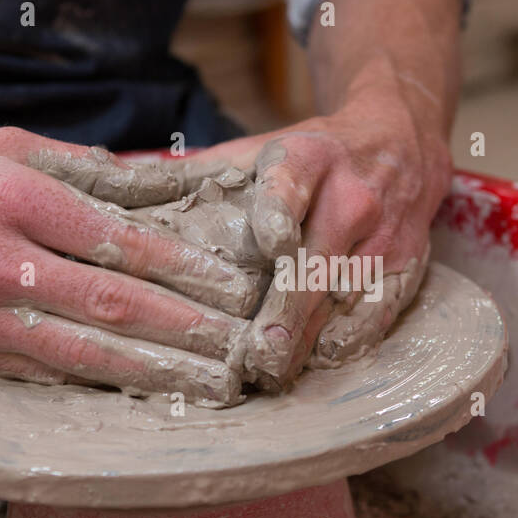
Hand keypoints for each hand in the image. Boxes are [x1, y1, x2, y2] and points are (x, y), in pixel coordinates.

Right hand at [0, 123, 261, 405]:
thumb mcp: (7, 148)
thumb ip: (89, 171)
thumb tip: (167, 185)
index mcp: (18, 201)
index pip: (124, 244)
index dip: (188, 272)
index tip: (236, 289)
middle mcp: (1, 263)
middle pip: (114, 306)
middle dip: (189, 331)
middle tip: (242, 349)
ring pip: (84, 354)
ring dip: (155, 374)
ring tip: (208, 385)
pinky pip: (44, 376)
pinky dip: (98, 386)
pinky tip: (142, 395)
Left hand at [181, 90, 450, 389]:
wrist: (400, 144)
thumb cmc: (311, 156)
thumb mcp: (257, 149)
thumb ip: (196, 175)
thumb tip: (109, 190)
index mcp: (307, 157)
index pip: (291, 185)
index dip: (279, 215)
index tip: (270, 246)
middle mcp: (352, 195)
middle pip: (317, 261)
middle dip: (288, 312)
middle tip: (258, 356)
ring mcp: (385, 236)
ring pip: (347, 297)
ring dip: (311, 338)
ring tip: (275, 373)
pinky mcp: (408, 267)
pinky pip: (379, 313)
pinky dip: (350, 342)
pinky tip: (321, 362)